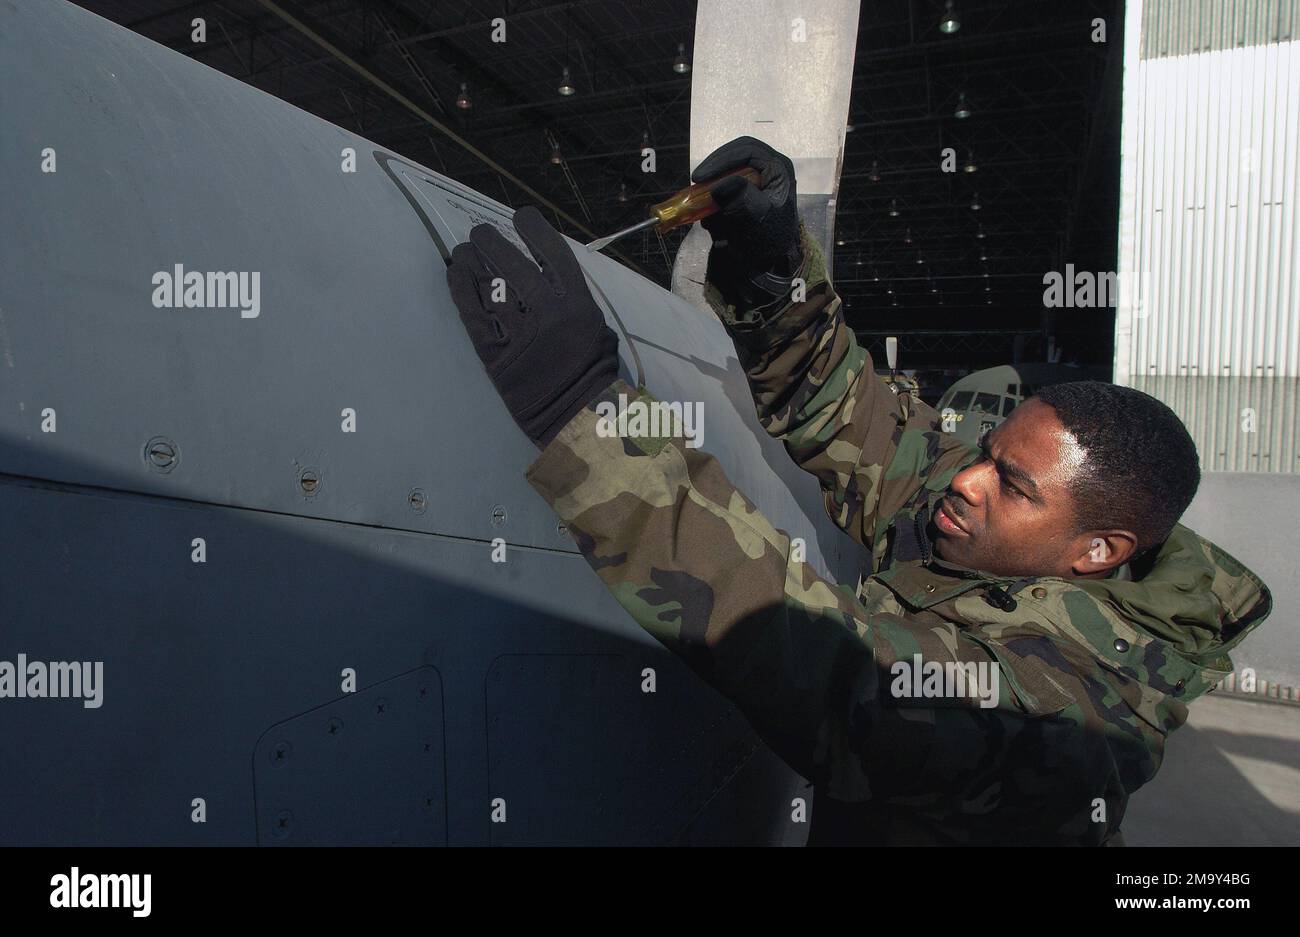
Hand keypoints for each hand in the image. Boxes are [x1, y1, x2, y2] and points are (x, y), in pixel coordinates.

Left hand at [446, 205, 619, 446]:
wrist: (576, 420)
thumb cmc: (592, 376)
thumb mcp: (599, 332)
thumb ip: (576, 303)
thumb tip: (551, 276)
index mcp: (578, 305)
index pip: (553, 254)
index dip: (534, 230)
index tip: (521, 217)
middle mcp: (548, 313)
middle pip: (512, 264)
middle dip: (492, 242)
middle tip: (479, 234)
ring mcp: (520, 335)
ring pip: (488, 286)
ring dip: (472, 262)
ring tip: (463, 252)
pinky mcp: (496, 356)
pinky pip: (472, 315)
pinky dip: (460, 290)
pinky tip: (454, 273)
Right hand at [691, 136, 802, 306]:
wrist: (772, 260)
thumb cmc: (772, 239)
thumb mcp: (760, 220)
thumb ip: (743, 201)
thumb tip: (720, 186)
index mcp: (778, 168)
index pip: (747, 150)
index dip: (721, 160)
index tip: (700, 177)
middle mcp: (766, 168)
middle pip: (733, 158)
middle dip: (713, 174)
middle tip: (696, 185)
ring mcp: (753, 180)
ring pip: (724, 175)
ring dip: (712, 193)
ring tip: (710, 216)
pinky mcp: (741, 192)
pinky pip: (721, 191)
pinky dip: (713, 206)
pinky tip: (716, 223)